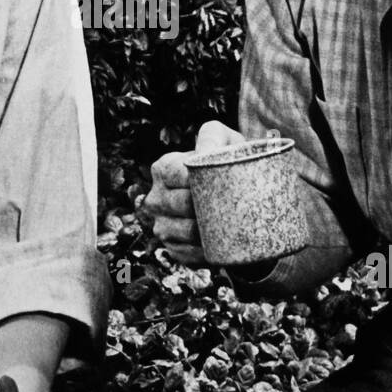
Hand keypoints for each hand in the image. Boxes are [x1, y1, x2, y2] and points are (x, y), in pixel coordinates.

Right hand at [142, 120, 245, 265]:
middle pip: (181, 205)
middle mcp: (154, 198)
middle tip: (233, 203)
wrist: (237, 199)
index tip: (225, 180)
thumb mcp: (225, 142)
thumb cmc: (229, 163)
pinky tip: (222, 242)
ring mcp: (161, 226)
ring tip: (229, 223)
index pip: (179, 174)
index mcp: (162, 168)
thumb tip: (204, 152)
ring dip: (207, 230)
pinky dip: (206, 251)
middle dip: (207, 205)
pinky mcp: (173, 250)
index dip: (202, 178)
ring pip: (183, 232)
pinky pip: (188, 254)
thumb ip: (213, 137)